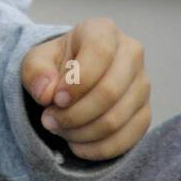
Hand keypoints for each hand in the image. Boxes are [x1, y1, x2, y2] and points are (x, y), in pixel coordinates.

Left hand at [21, 17, 151, 159]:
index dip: (77, 83)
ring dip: (81, 133)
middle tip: (49, 121)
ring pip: (116, 120)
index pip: (99, 54)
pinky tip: (76, 144)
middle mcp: (131, 53)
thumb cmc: (55, 66)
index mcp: (103, 31)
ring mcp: (142, 84)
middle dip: (74, 115)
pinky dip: (97, 149)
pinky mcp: (144, 112)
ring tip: (59, 130)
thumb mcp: (36, 63)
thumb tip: (47, 92)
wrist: (72, 80)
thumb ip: (36, 73)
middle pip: (109, 92)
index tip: (56, 99)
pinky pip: (126, 140)